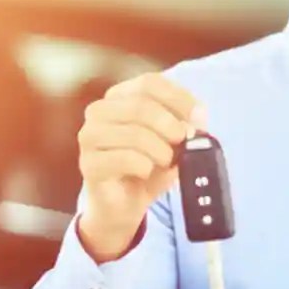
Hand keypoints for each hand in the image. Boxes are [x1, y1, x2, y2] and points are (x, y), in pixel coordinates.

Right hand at [75, 72, 205, 261]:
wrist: (123, 205)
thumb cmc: (147, 168)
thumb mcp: (171, 143)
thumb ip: (183, 127)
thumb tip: (197, 120)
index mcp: (120, 97)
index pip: (149, 83)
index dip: (178, 97)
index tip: (199, 115)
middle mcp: (99, 111)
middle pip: (141, 105)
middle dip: (170, 125)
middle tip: (184, 141)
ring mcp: (89, 136)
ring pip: (134, 133)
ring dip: (160, 150)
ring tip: (166, 162)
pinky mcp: (89, 163)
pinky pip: (124, 158)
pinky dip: (145, 166)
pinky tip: (145, 173)